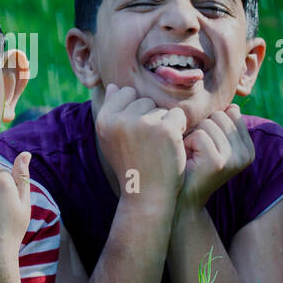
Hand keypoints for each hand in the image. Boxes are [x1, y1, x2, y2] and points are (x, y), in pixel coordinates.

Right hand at [95, 84, 186, 204]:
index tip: (135, 136)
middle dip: (150, 119)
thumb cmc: (131, 167)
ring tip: (156, 149)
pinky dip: (179, 130)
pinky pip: (178, 115)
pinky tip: (171, 148)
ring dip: (164, 125)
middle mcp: (120, 119)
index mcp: (104, 120)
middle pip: (145, 100)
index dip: (135, 112)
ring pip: (162, 108)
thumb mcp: (111, 140)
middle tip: (146, 146)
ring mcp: (143, 123)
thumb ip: (112, 113)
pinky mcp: (165, 129)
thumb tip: (115, 86)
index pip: (125, 93)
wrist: (146, 196)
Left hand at [177, 104, 254, 209]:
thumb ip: (224, 124)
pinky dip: (187, 144)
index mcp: (248, 148)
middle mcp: (247, 154)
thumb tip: (232, 105)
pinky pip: (199, 135)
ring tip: (192, 157)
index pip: (231, 112)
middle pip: (219, 115)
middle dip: (201, 129)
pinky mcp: (218, 163)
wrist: (180, 198)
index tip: (205, 145)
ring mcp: (234, 159)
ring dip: (192, 137)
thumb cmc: (191, 165)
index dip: (210, 123)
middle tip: (196, 152)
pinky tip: (187, 161)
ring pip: (207, 124)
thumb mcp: (213, 143)